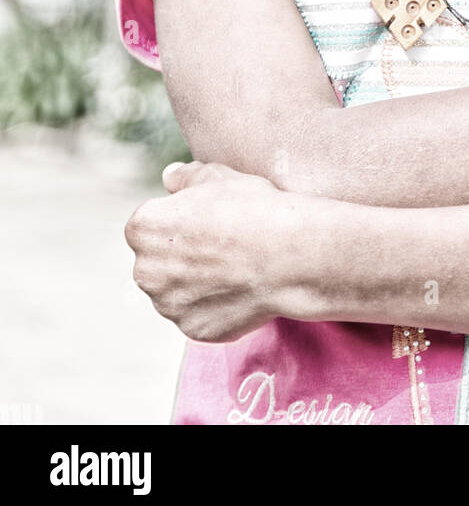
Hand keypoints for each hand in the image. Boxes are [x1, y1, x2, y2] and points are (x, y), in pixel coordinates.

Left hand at [124, 161, 320, 342]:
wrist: (288, 254)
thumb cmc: (253, 208)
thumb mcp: (218, 176)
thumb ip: (185, 176)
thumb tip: (169, 177)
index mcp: (143, 228)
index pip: (150, 225)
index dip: (180, 220)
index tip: (207, 220)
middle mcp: (145, 271)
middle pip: (158, 261)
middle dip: (181, 255)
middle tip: (221, 244)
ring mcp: (168, 305)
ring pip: (176, 292)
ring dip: (195, 283)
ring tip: (233, 268)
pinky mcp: (193, 330)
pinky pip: (199, 315)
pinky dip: (214, 307)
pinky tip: (240, 289)